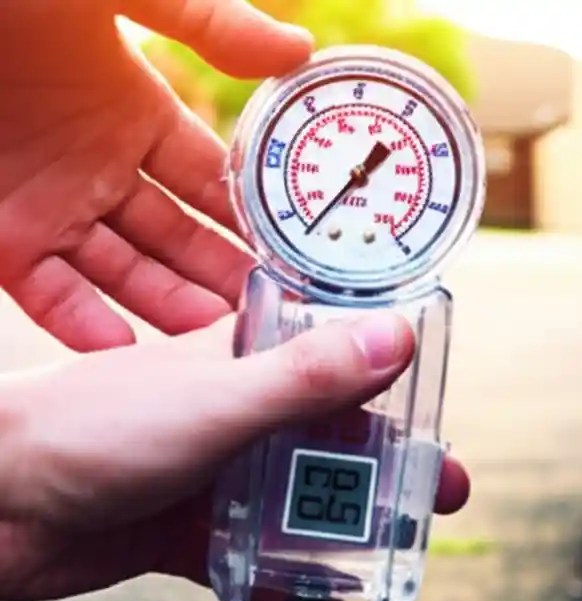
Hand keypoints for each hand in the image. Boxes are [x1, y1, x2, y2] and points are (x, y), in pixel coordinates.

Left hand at [0, 0, 312, 350]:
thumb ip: (210, 22)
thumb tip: (297, 51)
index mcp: (134, 110)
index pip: (212, 181)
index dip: (255, 221)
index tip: (301, 261)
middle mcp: (98, 165)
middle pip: (178, 239)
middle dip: (224, 280)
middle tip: (275, 322)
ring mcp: (47, 202)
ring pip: (124, 274)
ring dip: (170, 311)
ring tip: (221, 350)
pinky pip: (50, 294)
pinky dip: (87, 326)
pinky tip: (132, 353)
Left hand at [0, 313, 470, 600]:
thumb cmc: (86, 428)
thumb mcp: (218, 398)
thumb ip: (309, 376)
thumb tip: (395, 337)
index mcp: (246, 358)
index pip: (339, 357)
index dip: (396, 385)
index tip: (438, 414)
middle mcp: (237, 411)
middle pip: (333, 436)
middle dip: (388, 467)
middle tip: (435, 493)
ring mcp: (214, 470)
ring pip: (299, 495)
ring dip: (343, 521)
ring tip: (386, 548)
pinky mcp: (189, 527)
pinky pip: (256, 550)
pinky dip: (286, 569)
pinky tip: (316, 587)